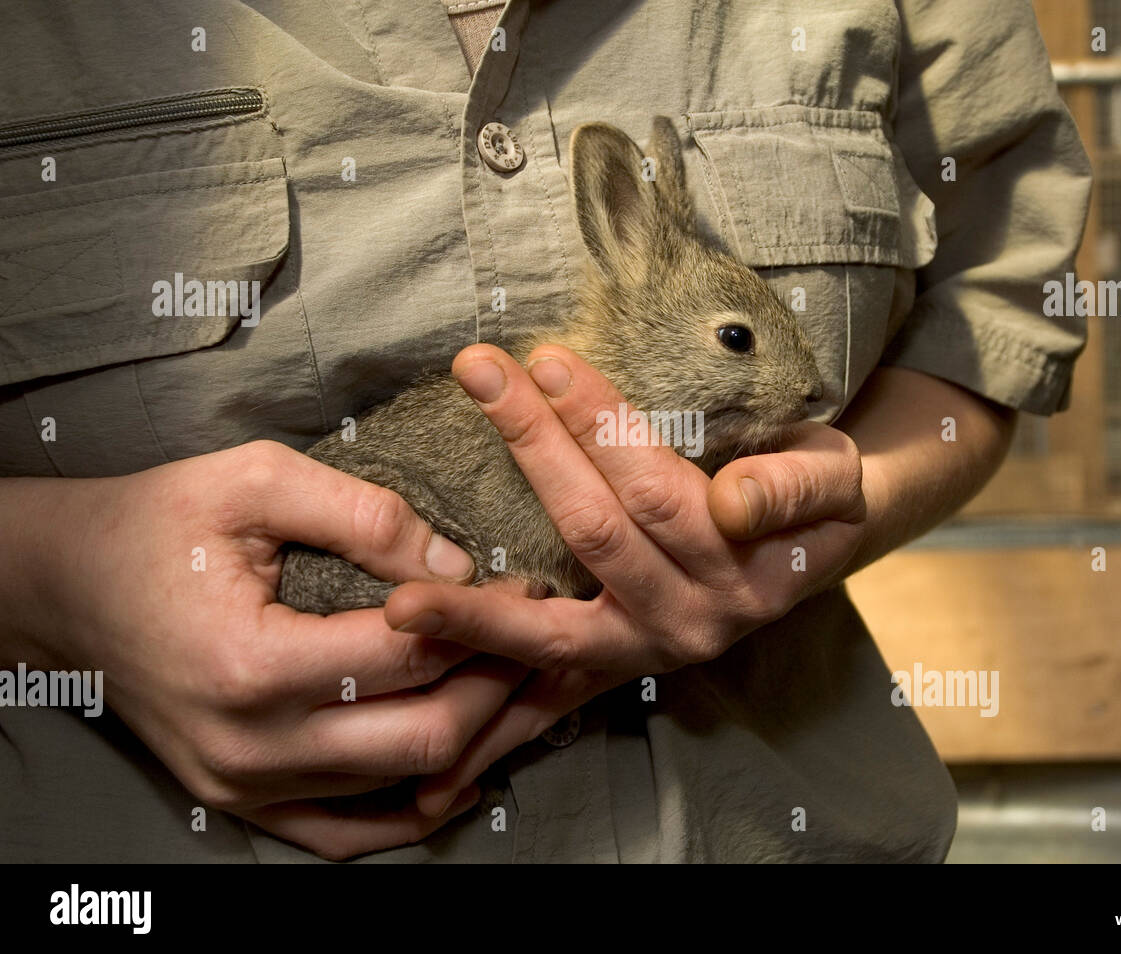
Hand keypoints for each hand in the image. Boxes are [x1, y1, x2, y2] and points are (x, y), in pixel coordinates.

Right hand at [0, 440, 536, 859]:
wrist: (65, 587)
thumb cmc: (157, 524)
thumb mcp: (257, 481)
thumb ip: (366, 516)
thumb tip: (457, 566)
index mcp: (253, 662)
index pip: (411, 656)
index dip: (481, 620)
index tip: (522, 588)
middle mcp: (251, 744)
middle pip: (423, 737)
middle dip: (494, 686)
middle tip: (529, 639)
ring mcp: (245, 786)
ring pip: (399, 786)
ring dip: (469, 738)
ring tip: (506, 684)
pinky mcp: (241, 801)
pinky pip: (345, 833)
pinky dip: (410, 809)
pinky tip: (458, 775)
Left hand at [385, 343, 867, 813]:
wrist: (813, 552)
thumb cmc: (813, 499)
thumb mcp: (835, 479)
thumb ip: (797, 487)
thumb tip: (732, 503)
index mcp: (745, 572)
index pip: (659, 492)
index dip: (604, 428)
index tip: (545, 361)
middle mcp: (692, 623)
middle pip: (596, 534)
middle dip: (534, 448)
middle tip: (475, 374)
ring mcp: (643, 656)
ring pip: (552, 630)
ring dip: (476, 613)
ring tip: (402, 602)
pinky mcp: (607, 675)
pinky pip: (544, 704)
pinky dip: (491, 724)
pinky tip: (431, 739)